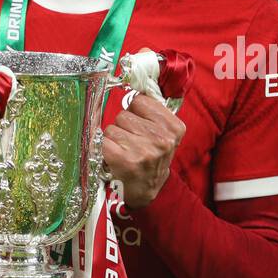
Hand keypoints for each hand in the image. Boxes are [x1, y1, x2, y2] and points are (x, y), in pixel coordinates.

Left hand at [102, 93, 184, 207]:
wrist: (147, 192)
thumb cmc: (152, 159)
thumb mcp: (164, 135)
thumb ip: (153, 111)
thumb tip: (135, 85)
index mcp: (174, 128)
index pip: (140, 101)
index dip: (136, 113)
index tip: (141, 126)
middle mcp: (162, 139)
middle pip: (124, 114)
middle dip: (123, 127)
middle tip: (132, 144)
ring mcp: (144, 151)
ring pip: (112, 128)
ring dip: (113, 139)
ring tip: (124, 152)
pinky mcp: (126, 162)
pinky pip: (103, 141)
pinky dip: (104, 149)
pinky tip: (115, 159)